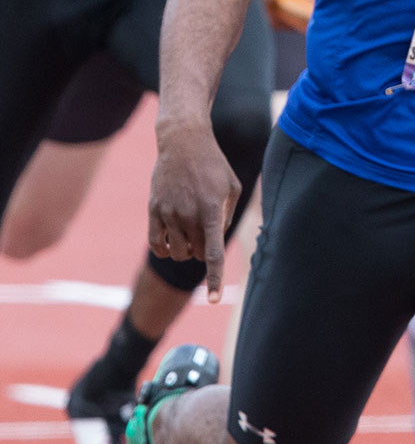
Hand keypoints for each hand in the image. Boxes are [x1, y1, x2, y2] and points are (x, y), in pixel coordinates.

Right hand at [148, 124, 240, 302]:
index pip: (213, 253)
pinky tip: (173, 241)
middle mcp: (189, 214)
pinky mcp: (153, 210)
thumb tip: (214, 243)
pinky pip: (157, 245)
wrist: (183, 143)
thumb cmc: (214, 166)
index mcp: (212, 210)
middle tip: (208, 231)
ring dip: (187, 251)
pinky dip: (166, 250)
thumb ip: (228, 217)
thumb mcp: (232, 188)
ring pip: (178, 253)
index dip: (214, 279)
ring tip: (192, 233)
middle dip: (205, 251)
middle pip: (197, 255)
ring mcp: (168, 213)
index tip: (214, 300)